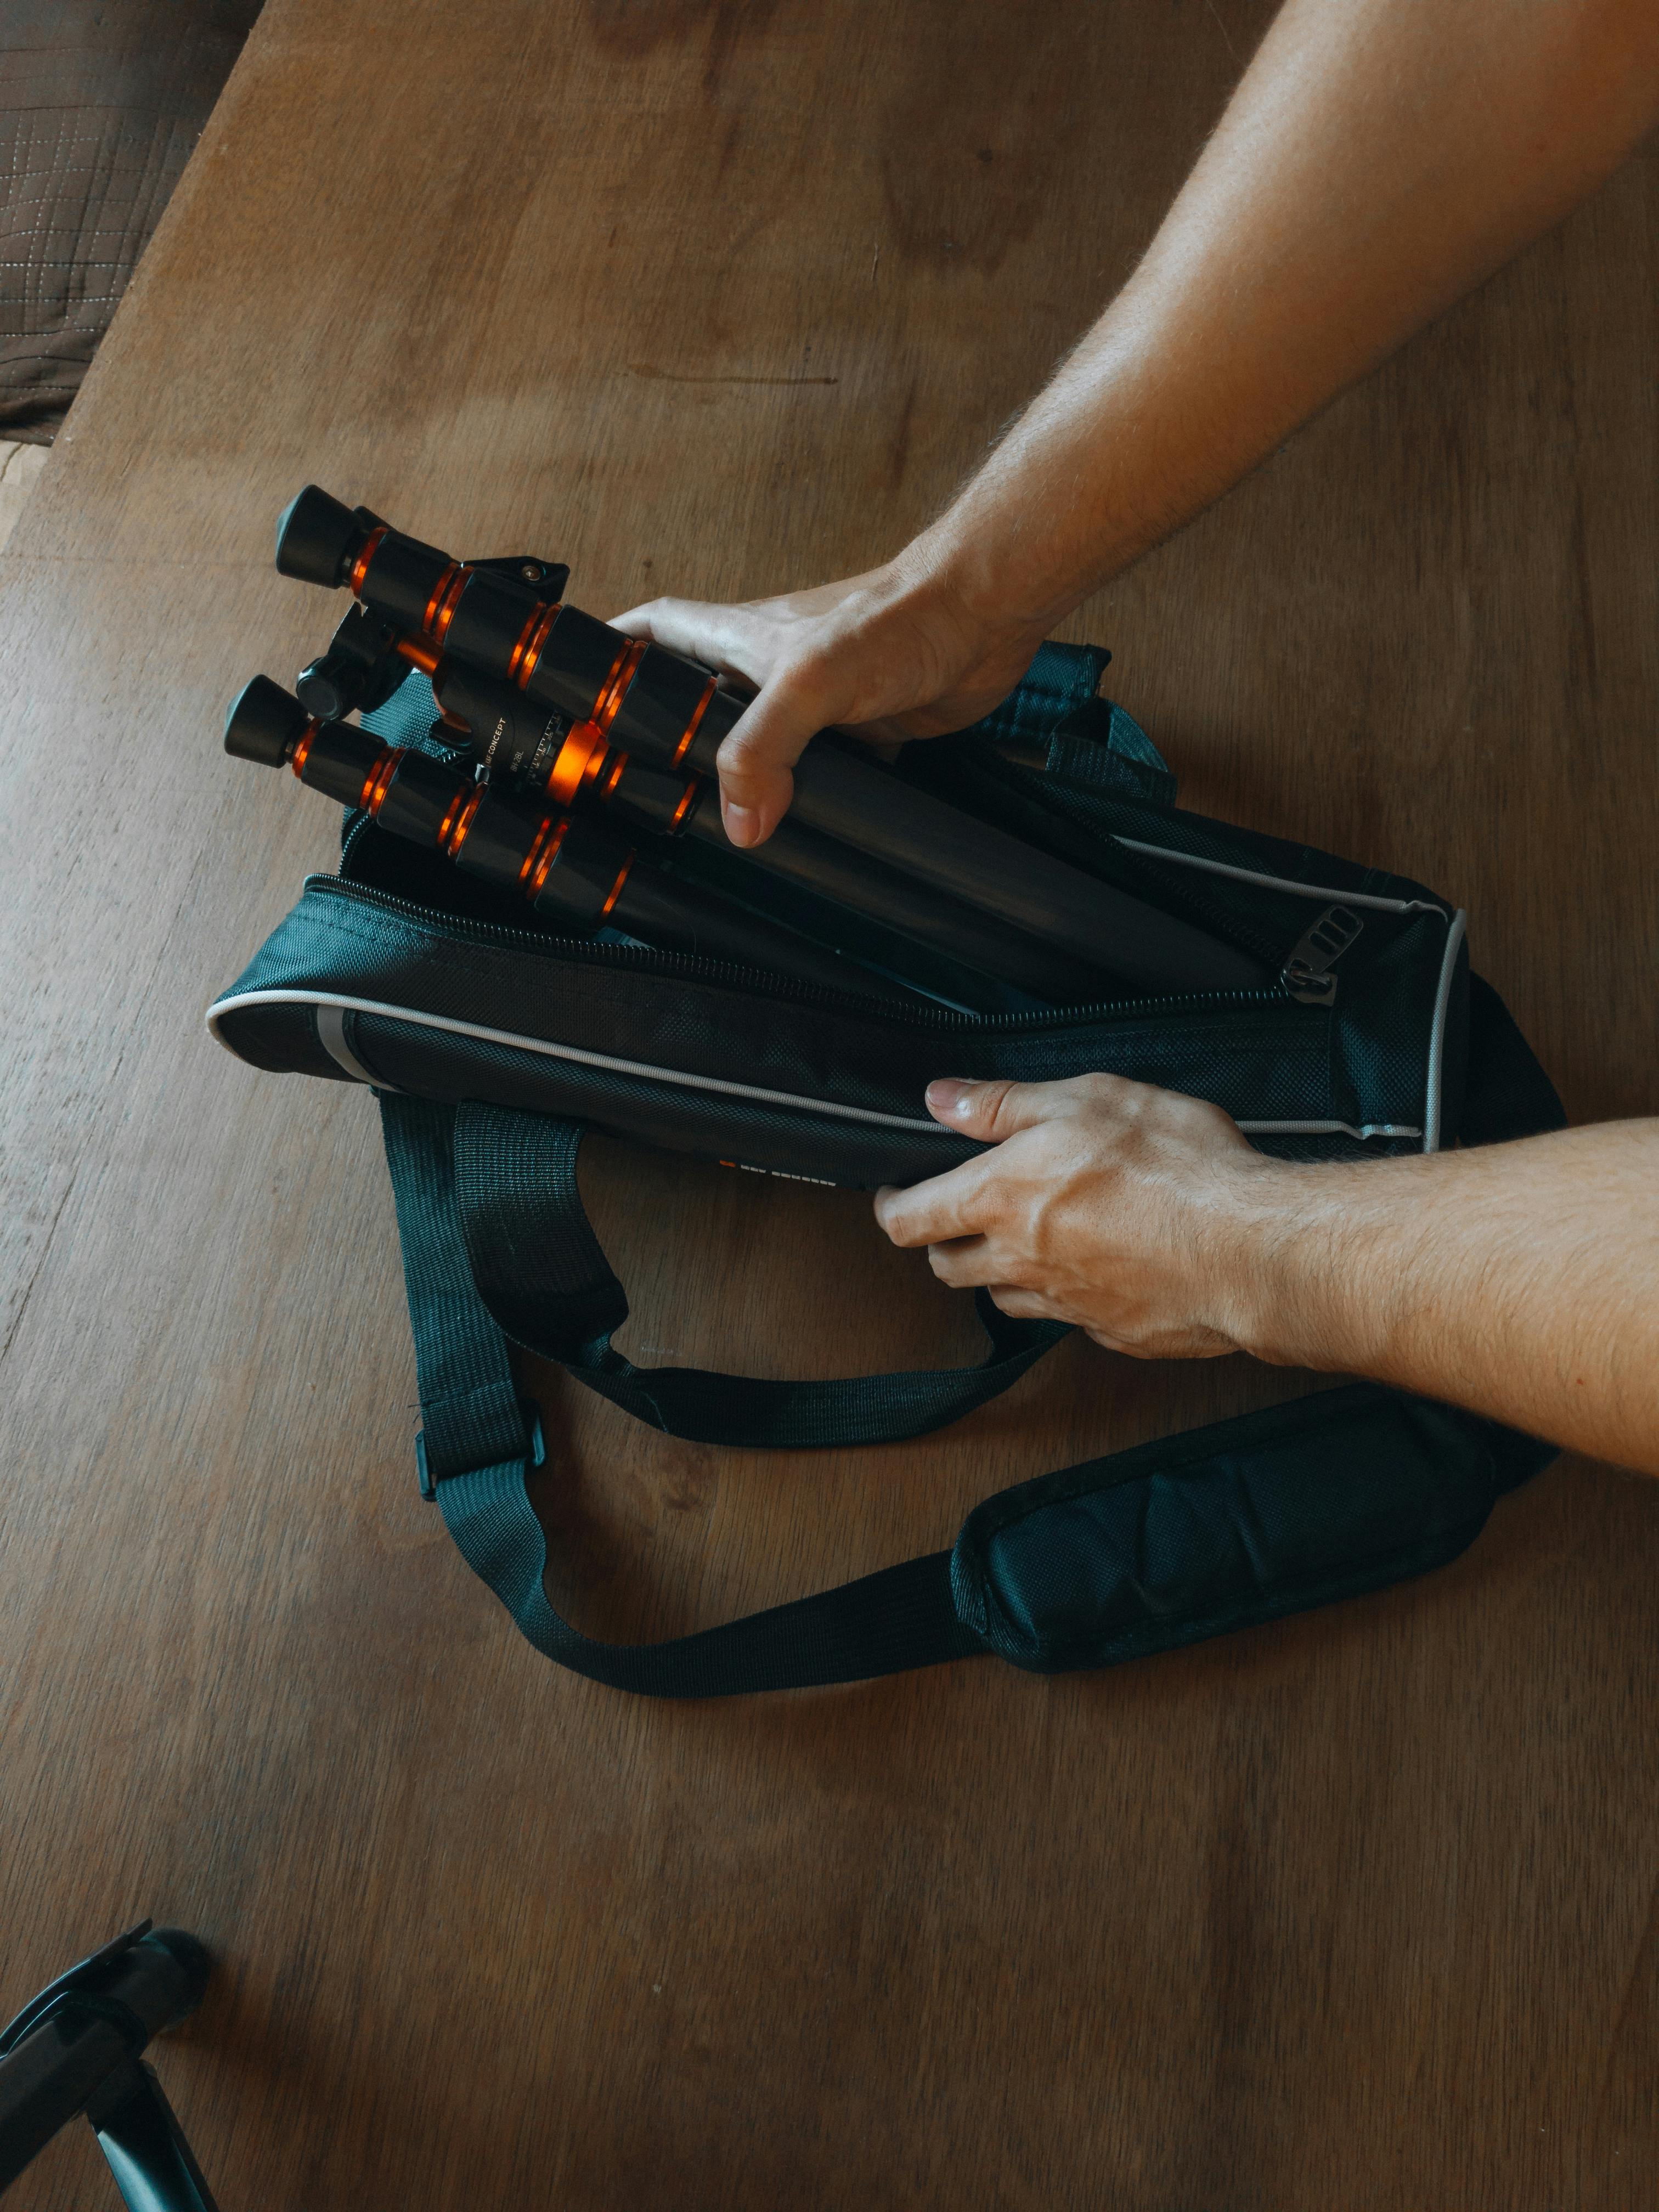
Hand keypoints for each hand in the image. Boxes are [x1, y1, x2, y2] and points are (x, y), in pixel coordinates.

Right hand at [611, 548, 1044, 846]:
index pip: (649, 634)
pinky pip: (817, 779)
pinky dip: (804, 807)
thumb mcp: (809, 680)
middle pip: (693, 704)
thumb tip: (737, 824)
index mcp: (734, 641)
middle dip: (663, 741)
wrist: (982, 617)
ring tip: (705, 831)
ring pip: (757, 751)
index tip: (572, 688)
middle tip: (632, 790)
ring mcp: (813, 706)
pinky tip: (795, 840)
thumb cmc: (897, 619)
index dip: (607, 655)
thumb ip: (761, 749)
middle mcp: (765, 670)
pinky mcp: (859, 736)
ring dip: (737, 785)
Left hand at [873, 1072, 1280, 1358]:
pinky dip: (1066, 1296)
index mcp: (1002, 1199)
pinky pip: (1067, 1318)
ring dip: (1000, 1273)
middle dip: (942, 1243)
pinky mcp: (1112, 1331)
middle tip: (957, 1218)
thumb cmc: (1178, 1168)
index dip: (892, 1207)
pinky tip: (1096, 1269)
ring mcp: (1066, 1304)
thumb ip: (1004, 1104)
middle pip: (948, 1268)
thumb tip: (942, 1099)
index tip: (894, 1195)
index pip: (910, 1220)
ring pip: (1004, 1297)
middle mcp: (1023, 1260)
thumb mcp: (1088, 1100)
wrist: (1252, 1250)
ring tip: (1024, 1242)